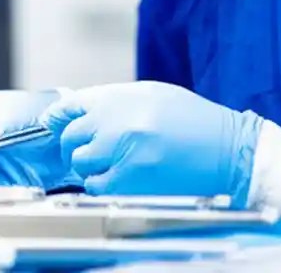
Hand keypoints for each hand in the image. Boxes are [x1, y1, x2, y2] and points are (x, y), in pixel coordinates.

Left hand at [39, 81, 261, 203]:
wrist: (227, 149)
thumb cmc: (194, 121)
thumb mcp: (152, 95)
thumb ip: (115, 102)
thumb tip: (81, 113)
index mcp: (122, 96)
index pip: (71, 105)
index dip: (58, 117)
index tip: (54, 125)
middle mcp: (116, 119)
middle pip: (71, 135)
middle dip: (75, 145)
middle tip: (87, 151)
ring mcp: (121, 149)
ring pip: (80, 162)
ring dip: (89, 166)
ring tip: (110, 165)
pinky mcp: (130, 178)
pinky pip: (96, 185)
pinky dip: (101, 184)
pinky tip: (118, 179)